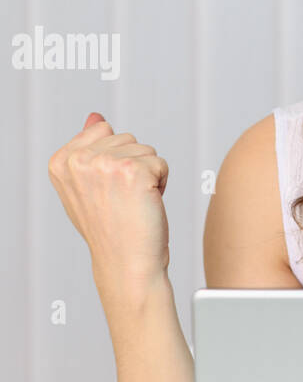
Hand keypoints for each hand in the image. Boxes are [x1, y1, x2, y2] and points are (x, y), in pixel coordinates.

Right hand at [48, 113, 171, 295]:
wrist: (126, 264)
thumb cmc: (111, 229)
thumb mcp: (89, 187)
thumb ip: (88, 149)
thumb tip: (96, 117)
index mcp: (60, 162)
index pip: (102, 130)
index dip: (115, 160)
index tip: (106, 190)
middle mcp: (79, 160)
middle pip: (126, 138)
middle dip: (134, 166)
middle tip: (123, 200)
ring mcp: (104, 164)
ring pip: (146, 150)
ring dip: (149, 176)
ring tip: (133, 203)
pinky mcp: (133, 170)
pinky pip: (161, 163)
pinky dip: (162, 184)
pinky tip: (146, 205)